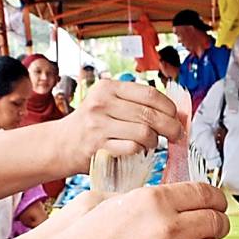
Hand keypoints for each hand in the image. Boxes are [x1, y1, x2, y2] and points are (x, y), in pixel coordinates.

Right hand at [30, 182, 226, 238]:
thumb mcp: (104, 201)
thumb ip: (143, 200)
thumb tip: (167, 201)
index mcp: (153, 202)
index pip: (205, 194)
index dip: (214, 199)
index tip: (215, 203)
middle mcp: (167, 231)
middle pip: (216, 223)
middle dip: (215, 224)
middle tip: (209, 227)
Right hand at [49, 79, 185, 170]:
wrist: (61, 143)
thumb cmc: (92, 125)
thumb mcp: (108, 103)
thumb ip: (134, 103)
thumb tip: (174, 113)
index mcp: (108, 87)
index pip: (149, 93)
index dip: (169, 107)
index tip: (177, 117)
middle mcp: (102, 102)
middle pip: (150, 114)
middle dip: (170, 127)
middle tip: (176, 135)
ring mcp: (98, 123)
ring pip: (144, 132)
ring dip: (154, 141)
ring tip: (152, 143)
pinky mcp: (97, 145)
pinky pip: (132, 147)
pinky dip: (141, 151)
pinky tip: (138, 150)